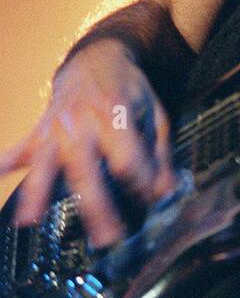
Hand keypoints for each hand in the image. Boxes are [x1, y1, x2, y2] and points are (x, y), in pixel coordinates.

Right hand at [0, 39, 177, 246]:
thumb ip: (160, 156)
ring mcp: (56, 127)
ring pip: (45, 164)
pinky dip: (5, 163)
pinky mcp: (40, 131)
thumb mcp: (155, 116)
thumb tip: (166, 192)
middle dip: (96, 206)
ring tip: (29, 220)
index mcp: (116, 115)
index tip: (149, 198)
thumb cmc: (129, 90)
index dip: (139, 183)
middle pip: (86, 169)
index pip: (126, 160)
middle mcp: (82, 122)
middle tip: (106, 237)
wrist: (97, 59)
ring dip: (38, 193)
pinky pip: (20, 150)